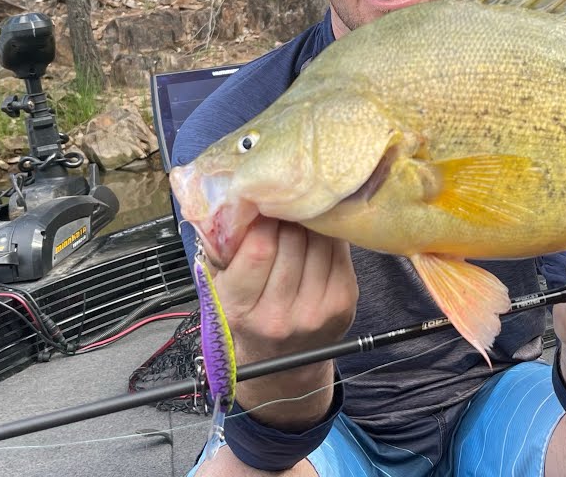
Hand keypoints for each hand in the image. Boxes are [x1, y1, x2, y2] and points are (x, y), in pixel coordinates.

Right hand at [208, 216, 357, 429]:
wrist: (284, 365)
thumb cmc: (248, 317)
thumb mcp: (221, 290)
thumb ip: (224, 251)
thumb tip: (235, 201)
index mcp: (241, 309)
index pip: (259, 250)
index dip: (263, 219)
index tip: (262, 205)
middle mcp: (279, 315)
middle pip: (292, 240)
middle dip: (287, 216)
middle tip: (283, 203)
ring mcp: (316, 310)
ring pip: (318, 242)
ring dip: (310, 223)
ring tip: (300, 217)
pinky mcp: (343, 302)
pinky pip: (339, 252)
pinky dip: (329, 236)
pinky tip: (317, 235)